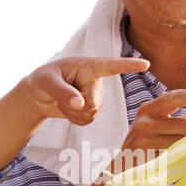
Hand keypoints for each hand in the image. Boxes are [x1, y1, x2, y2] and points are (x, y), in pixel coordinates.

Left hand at [23, 56, 150, 125]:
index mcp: (88, 66)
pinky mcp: (94, 108)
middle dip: (74, 105)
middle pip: (92, 101)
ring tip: (64, 100)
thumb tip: (80, 104)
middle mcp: (96, 79)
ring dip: (72, 112)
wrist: (40, 95)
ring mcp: (97, 95)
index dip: (128, 66)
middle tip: (60, 97)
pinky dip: (74, 119)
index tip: (145, 64)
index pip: (110, 66)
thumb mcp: (47, 82)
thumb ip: (62, 92)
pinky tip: (69, 109)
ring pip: (90, 113)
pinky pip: (87, 121)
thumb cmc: (42, 80)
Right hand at [104, 87, 185, 178]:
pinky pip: (174, 153)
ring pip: (181, 141)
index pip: (173, 97)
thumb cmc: (150, 145)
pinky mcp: (144, 153)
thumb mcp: (165, 126)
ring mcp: (143, 137)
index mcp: (150, 108)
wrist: (123, 168)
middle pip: (183, 124)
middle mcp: (144, 119)